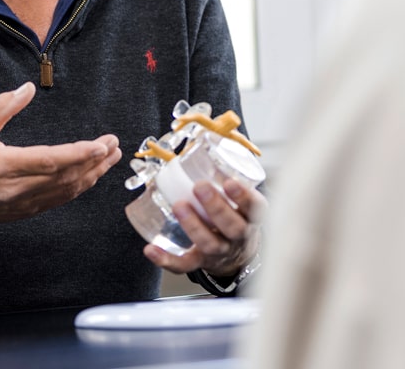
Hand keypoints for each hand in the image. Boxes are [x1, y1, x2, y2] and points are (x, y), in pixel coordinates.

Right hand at [0, 82, 121, 237]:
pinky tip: (92, 174)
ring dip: (93, 173)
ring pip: (67, 190)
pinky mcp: (29, 210)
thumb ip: (2, 108)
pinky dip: (80, 186)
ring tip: (111, 157)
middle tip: (114, 144)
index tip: (100, 145)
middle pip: (65, 176)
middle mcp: (18, 187)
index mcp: (4, 165)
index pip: (49, 160)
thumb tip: (27, 88)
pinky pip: (61, 199)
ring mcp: (25, 202)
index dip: (77, 154)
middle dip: (94, 160)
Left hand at [143, 177, 266, 277]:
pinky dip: (166, 260)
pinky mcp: (200, 262)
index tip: (230, 182)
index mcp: (251, 217)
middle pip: (232, 227)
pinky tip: (150, 249)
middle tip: (200, 187)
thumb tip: (201, 139)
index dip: (244, 196)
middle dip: (216, 207)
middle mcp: (238, 236)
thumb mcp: (241, 197)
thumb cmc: (235, 214)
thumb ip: (228, 173)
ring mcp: (220, 251)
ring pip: (209, 244)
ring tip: (179, 206)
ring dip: (193, 226)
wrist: (238, 251)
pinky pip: (183, 265)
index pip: (254, 208)